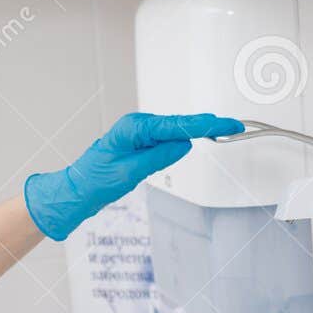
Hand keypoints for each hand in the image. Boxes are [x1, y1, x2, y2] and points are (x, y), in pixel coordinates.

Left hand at [23, 112, 243, 240]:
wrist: (78, 190)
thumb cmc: (95, 181)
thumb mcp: (129, 173)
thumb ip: (158, 156)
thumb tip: (184, 144)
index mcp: (134, 128)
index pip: (176, 125)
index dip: (204, 125)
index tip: (225, 124)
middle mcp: (138, 126)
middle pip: (179, 123)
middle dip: (207, 124)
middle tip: (234, 125)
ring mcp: (140, 133)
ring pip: (176, 129)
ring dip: (198, 128)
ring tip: (224, 128)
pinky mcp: (142, 142)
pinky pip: (168, 136)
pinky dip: (186, 135)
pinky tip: (199, 134)